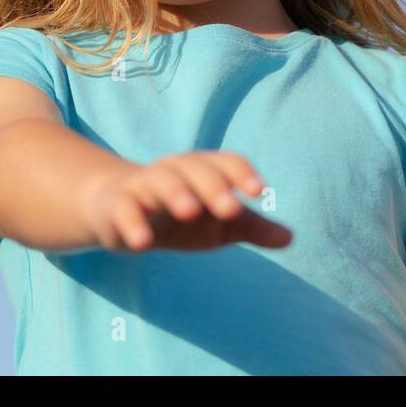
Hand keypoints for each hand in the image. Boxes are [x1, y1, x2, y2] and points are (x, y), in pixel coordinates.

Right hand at [78, 152, 292, 252]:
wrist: (116, 210)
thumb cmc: (178, 213)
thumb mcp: (217, 223)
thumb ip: (250, 227)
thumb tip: (290, 238)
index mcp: (201, 169)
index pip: (225, 162)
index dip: (242, 173)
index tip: (259, 191)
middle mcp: (173, 170)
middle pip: (194, 168)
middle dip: (213, 186)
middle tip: (232, 209)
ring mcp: (143, 185)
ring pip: (160, 181)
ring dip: (176, 193)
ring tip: (190, 211)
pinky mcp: (117, 206)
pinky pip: (124, 210)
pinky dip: (133, 223)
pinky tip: (143, 243)